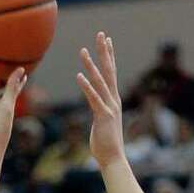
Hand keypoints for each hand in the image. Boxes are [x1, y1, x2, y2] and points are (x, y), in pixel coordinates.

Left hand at [76, 32, 124, 169]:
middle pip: (109, 71)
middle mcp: (113, 100)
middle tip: (101, 34)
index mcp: (113, 100)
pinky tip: (79, 76)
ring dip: (91, 65)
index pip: (111, 73)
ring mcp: (109, 107)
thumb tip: (95, 106)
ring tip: (83, 51)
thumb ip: (99, 110)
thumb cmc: (105, 143)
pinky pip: (93, 98)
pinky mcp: (103, 116)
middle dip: (104, 52)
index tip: (107, 40)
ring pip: (100, 82)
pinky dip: (86, 86)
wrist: (113, 158)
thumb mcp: (101, 122)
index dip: (109, 56)